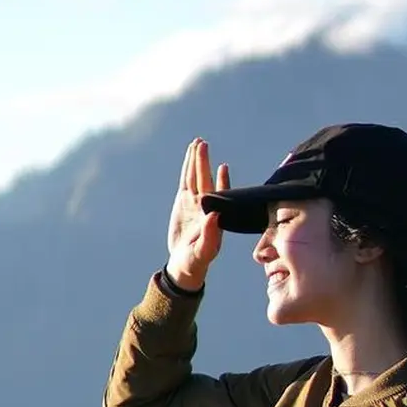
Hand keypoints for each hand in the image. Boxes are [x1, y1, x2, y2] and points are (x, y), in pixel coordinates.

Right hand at [166, 138, 230, 292]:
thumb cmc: (196, 260)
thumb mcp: (204, 251)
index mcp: (214, 215)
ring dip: (196, 160)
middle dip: (203, 162)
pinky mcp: (183, 202)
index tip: (223, 167)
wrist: (185, 263)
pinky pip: (186, 182)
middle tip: (203, 143)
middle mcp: (206, 205)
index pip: (219, 194)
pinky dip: (189, 170)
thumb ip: (211, 235)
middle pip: (204, 178)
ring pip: (195, 176)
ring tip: (198, 143)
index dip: (222, 181)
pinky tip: (193, 157)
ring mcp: (195, 202)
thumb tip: (214, 215)